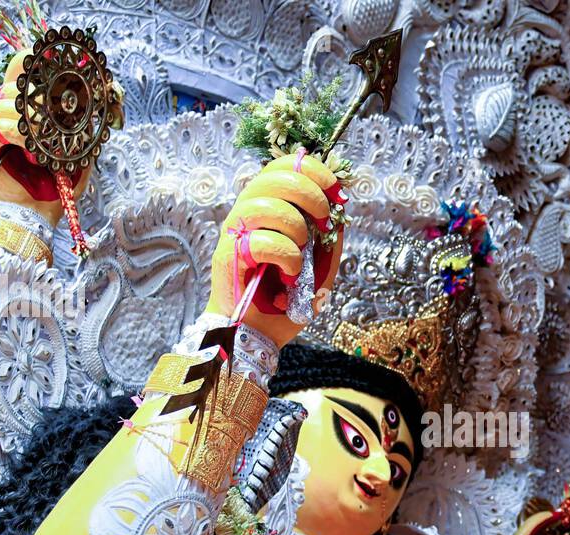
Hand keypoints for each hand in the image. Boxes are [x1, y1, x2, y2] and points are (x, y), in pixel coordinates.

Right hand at [0, 51, 121, 223]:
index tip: (49, 59)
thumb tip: (98, 115)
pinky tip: (30, 142)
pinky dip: (15, 132)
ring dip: (28, 116)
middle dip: (35, 93)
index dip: (30, 64)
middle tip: (57, 106)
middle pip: (11, 87)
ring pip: (2, 105)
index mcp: (19, 112)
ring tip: (47, 133)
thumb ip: (84, 136)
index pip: (18, 75)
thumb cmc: (53, 190)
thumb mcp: (76, 159)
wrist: (33, 218)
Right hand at [206, 152, 344, 347]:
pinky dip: (286, 259)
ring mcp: (235, 231)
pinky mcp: (228, 255)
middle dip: (311, 195)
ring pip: (268, 205)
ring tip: (301, 256)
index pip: (284, 164)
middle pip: (276, 177)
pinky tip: (289, 276)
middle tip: (323, 224)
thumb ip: (329, 240)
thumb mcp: (320, 267)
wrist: (256, 334)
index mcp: (268, 205)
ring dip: (297, 231)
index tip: (336, 192)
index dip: (314, 169)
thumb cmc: (283, 299)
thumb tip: (341, 209)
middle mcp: (247, 211)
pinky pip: (262, 241)